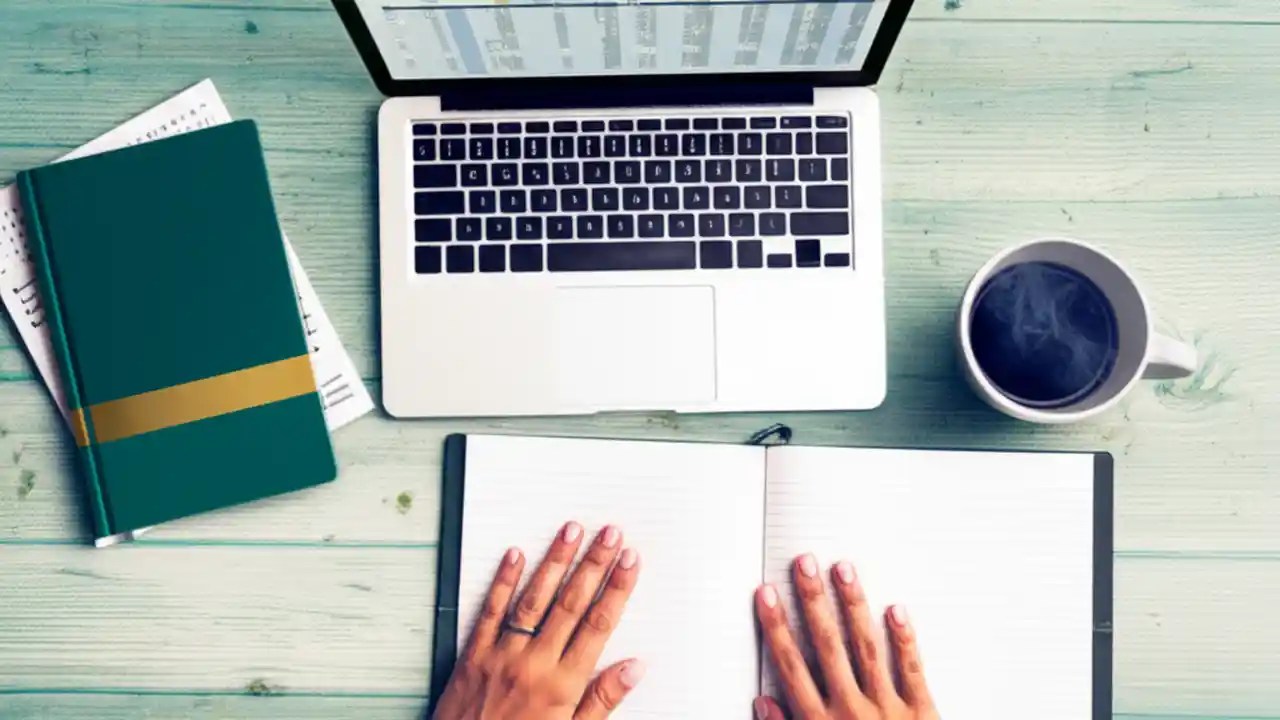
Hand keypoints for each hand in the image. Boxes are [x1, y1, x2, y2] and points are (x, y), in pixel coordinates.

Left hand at [433, 521, 643, 719]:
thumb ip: (602, 700)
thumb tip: (633, 668)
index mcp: (562, 686)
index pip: (598, 625)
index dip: (617, 589)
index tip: (629, 562)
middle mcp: (534, 664)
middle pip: (571, 603)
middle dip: (593, 564)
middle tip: (609, 534)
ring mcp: (502, 656)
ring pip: (534, 599)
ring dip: (555, 561)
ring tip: (571, 531)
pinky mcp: (473, 656)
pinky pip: (490, 611)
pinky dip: (503, 581)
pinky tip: (515, 555)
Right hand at [753, 555, 937, 719]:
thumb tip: (763, 702)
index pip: (791, 666)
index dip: (777, 627)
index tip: (766, 595)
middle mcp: (850, 713)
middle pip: (827, 646)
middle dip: (812, 601)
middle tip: (805, 564)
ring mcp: (888, 711)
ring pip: (866, 647)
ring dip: (853, 605)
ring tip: (844, 570)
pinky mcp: (923, 713)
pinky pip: (912, 670)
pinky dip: (903, 638)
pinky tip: (894, 609)